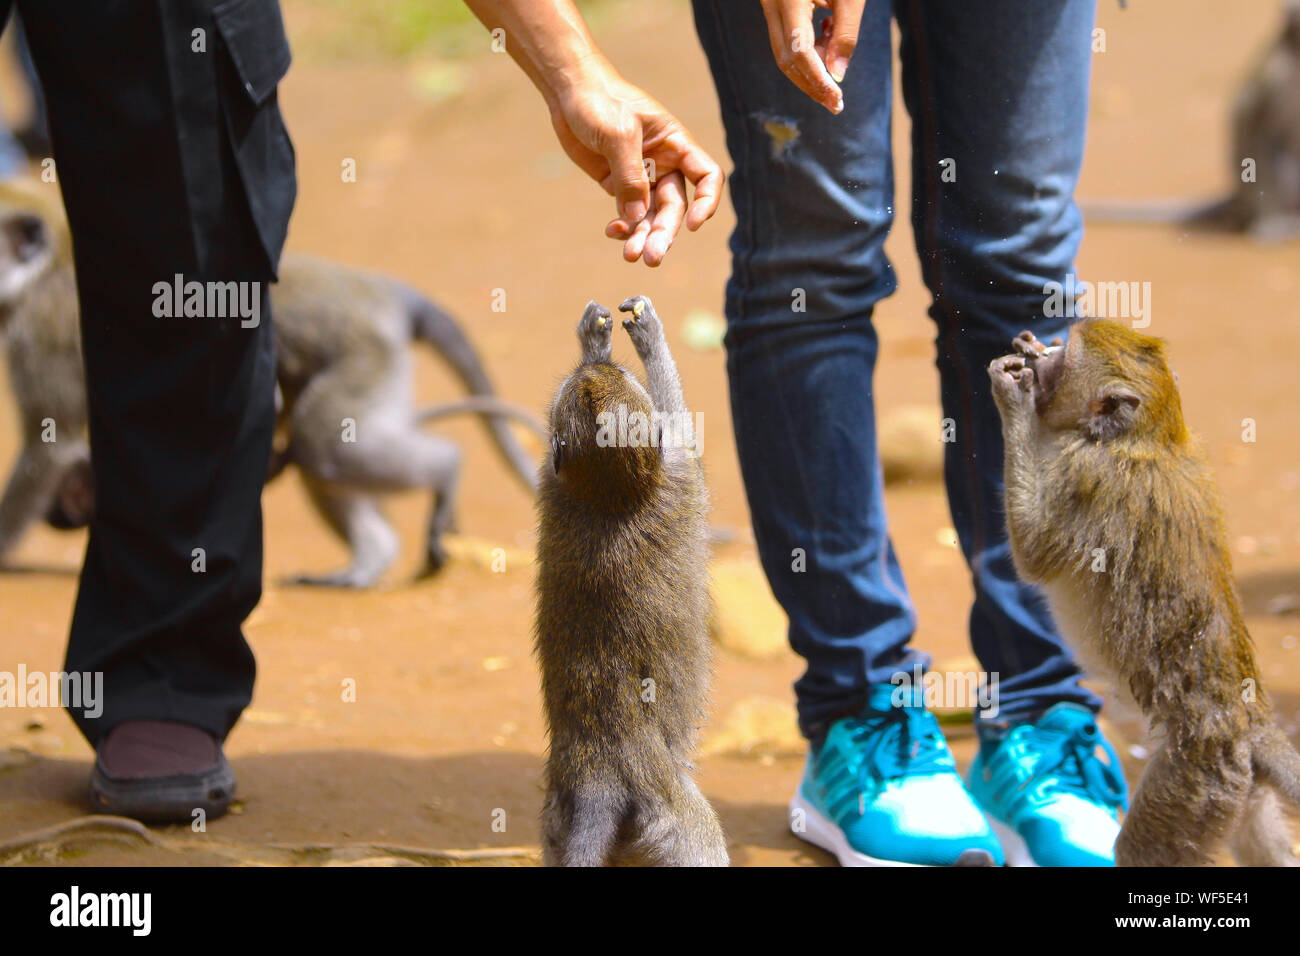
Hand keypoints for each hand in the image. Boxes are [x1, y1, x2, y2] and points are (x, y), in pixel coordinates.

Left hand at [550, 59, 723, 265]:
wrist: (568, 91)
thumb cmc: (600, 100)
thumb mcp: (618, 133)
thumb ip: (630, 176)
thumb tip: (638, 218)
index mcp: (676, 144)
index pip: (706, 176)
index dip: (706, 202)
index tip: (693, 224)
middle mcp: (664, 163)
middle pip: (674, 206)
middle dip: (664, 232)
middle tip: (651, 257)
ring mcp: (641, 176)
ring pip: (650, 215)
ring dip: (642, 237)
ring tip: (631, 256)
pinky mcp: (617, 184)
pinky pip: (628, 213)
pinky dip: (623, 226)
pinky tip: (613, 232)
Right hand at [758, 0, 863, 112]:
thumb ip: (845, 34)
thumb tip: (837, 76)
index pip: (799, 51)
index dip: (818, 78)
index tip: (836, 98)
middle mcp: (773, 4)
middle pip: (786, 59)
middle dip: (811, 84)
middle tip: (834, 104)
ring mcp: (770, 6)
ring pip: (783, 53)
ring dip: (810, 71)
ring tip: (834, 69)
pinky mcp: (775, 8)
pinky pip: (786, 40)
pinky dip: (808, 51)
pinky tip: (827, 37)